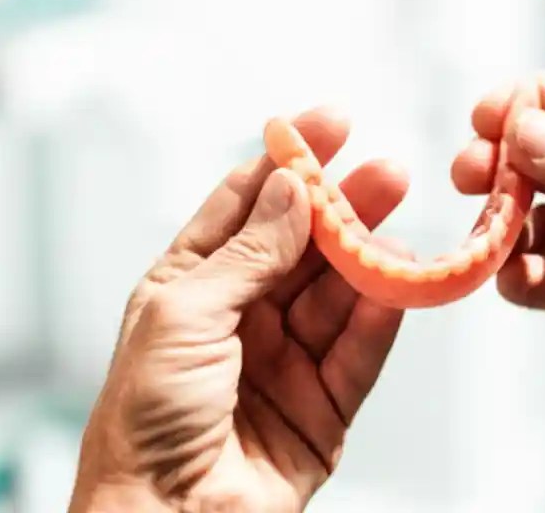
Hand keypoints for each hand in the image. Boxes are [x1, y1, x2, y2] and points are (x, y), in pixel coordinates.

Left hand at [70, 108, 409, 511]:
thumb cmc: (144, 420)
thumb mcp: (185, 315)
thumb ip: (250, 253)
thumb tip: (291, 188)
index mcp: (190, 287)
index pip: (245, 206)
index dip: (287, 162)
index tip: (329, 124)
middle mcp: (239, 318)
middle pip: (302, 245)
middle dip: (343, 205)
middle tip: (387, 171)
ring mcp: (282, 361)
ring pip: (337, 293)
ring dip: (370, 254)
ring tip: (400, 219)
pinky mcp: (321, 408)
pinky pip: (359, 351)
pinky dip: (382, 314)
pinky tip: (399, 280)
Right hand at [451, 64, 544, 404]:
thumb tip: (520, 131)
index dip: (525, 103)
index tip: (486, 120)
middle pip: (537, 156)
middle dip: (499, 163)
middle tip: (470, 175)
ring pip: (528, 218)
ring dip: (501, 223)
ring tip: (492, 234)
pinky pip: (538, 276)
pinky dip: (518, 275)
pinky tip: (515, 275)